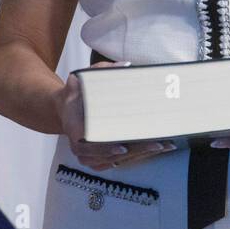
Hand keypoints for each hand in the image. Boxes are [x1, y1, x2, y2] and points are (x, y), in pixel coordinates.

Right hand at [55, 60, 177, 170]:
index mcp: (73, 127)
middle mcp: (80, 146)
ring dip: (138, 156)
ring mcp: (88, 156)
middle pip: (106, 156)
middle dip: (134, 151)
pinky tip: (153, 151)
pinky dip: (135, 158)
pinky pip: (116, 163)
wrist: (67, 109)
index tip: (122, 147)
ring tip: (161, 146)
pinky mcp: (98, 159)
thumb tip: (125, 66)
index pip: (85, 145)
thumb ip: (100, 71)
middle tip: (157, 144)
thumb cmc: (76, 93)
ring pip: (114, 161)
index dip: (103, 149)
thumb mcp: (82, 77)